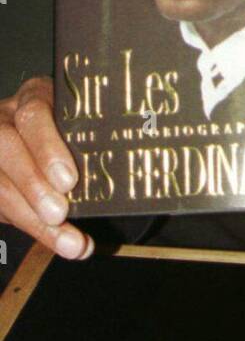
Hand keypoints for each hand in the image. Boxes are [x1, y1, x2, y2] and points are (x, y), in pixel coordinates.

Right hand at [0, 76, 92, 258]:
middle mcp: (6, 118)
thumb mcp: (84, 117)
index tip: (69, 180)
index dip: (47, 149)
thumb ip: (94, 133)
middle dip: (34, 186)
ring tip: (70, 243)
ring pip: (0, 185)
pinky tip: (64, 244)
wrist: (47, 135)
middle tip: (60, 214)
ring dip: (34, 221)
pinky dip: (34, 231)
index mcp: (35, 95)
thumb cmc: (77, 124)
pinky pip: (2, 208)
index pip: (34, 115)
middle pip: (7, 149)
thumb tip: (135, 158)